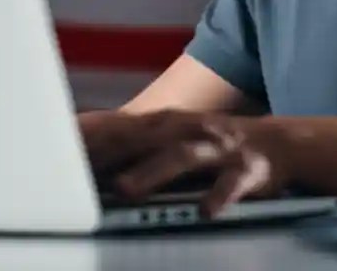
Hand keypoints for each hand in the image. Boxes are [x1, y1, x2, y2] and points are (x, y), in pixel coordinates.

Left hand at [79, 110, 292, 218]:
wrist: (280, 143)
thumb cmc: (216, 145)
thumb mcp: (176, 138)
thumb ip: (137, 146)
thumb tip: (86, 160)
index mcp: (168, 124)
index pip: (122, 127)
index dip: (90, 137)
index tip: (56, 149)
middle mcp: (190, 131)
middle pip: (143, 138)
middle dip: (110, 152)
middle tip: (76, 170)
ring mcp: (218, 148)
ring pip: (181, 157)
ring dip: (152, 172)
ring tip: (125, 190)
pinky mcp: (247, 170)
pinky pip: (231, 184)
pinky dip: (218, 197)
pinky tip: (205, 212)